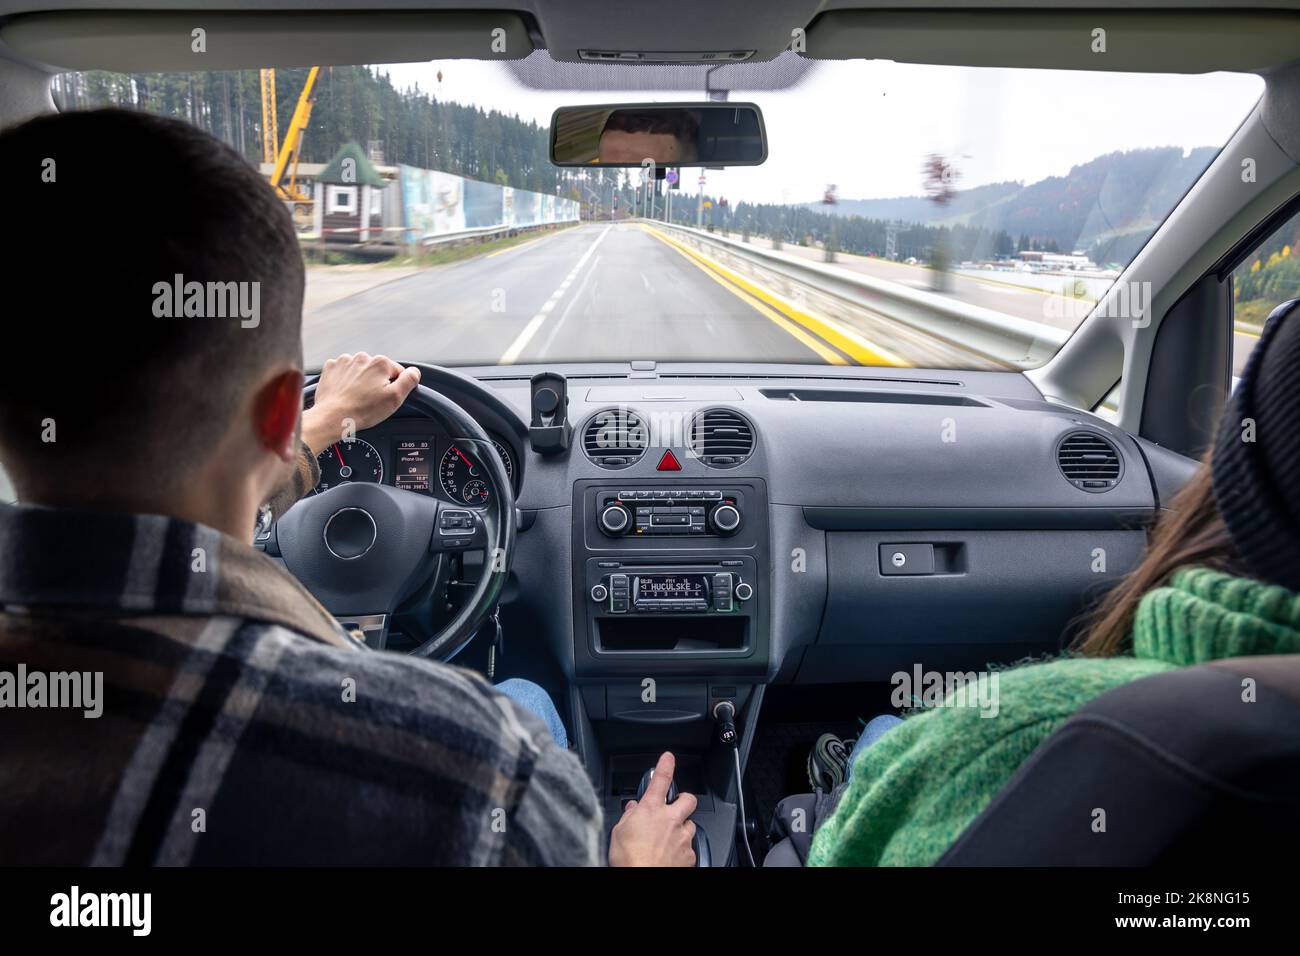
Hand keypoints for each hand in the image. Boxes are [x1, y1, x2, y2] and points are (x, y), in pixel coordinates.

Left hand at [301, 353, 420, 455]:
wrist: (331, 417)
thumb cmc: (362, 410)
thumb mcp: (395, 398)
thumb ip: (409, 381)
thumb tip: (414, 372)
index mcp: (380, 363)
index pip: (397, 372)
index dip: (394, 387)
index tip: (385, 398)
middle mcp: (362, 357)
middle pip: (377, 370)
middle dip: (376, 383)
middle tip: (371, 400)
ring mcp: (344, 362)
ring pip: (360, 370)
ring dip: (361, 381)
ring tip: (357, 398)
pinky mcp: (331, 368)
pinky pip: (344, 372)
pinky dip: (346, 380)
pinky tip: (346, 393)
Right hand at [608, 752, 697, 866]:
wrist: (643, 879)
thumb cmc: (629, 860)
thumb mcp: (618, 833)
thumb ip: (628, 817)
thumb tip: (632, 808)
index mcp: (651, 810)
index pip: (661, 779)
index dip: (666, 765)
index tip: (669, 757)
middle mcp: (671, 820)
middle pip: (688, 799)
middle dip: (684, 799)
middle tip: (675, 806)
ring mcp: (682, 838)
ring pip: (690, 825)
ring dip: (682, 829)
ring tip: (668, 839)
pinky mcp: (690, 855)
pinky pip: (690, 848)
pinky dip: (682, 850)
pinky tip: (670, 856)